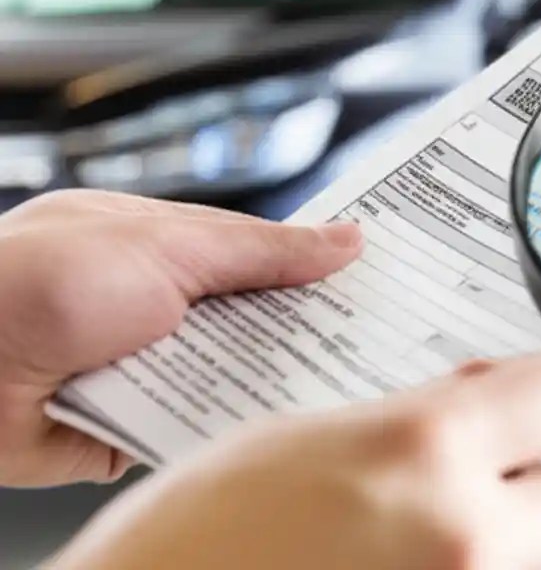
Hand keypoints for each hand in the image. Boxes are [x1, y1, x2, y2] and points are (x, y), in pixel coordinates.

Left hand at [0, 190, 362, 486]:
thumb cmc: (34, 280)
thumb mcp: (168, 247)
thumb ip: (261, 249)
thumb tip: (343, 240)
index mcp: (160, 248)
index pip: (259, 254)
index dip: (317, 267)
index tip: (378, 279)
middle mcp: (154, 307)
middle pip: (253, 321)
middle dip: (305, 331)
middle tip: (378, 338)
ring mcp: (141, 367)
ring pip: (231, 378)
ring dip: (266, 383)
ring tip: (342, 382)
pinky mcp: (128, 427)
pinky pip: (195, 429)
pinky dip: (224, 429)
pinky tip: (272, 428)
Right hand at [52, 347, 540, 569]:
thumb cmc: (187, 541)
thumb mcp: (302, 434)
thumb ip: (415, 416)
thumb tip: (489, 401)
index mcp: (422, 448)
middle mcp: (459, 535)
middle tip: (481, 483)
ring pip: (539, 563)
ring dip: (499, 542)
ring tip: (411, 536)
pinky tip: (394, 566)